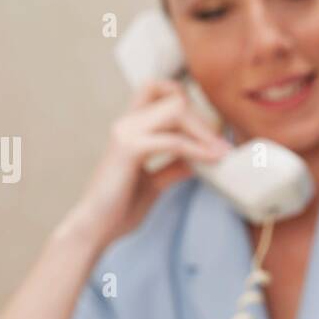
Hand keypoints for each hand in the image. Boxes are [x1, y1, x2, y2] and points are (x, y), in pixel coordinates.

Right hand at [74, 79, 231, 247]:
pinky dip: (198, 149)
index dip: (187, 100)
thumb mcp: (153, 184)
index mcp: (130, 129)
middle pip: (174, 97)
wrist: (95, 229)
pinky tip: (213, 159)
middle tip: (223, 143)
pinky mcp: (129, 149)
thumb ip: (172, 168)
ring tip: (223, 152)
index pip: (158, 89)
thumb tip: (197, 161)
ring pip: (176, 111)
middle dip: (203, 118)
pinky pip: (174, 141)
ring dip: (205, 131)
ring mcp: (126, 133)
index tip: (209, 127)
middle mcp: (126, 124)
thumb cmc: (119, 209)